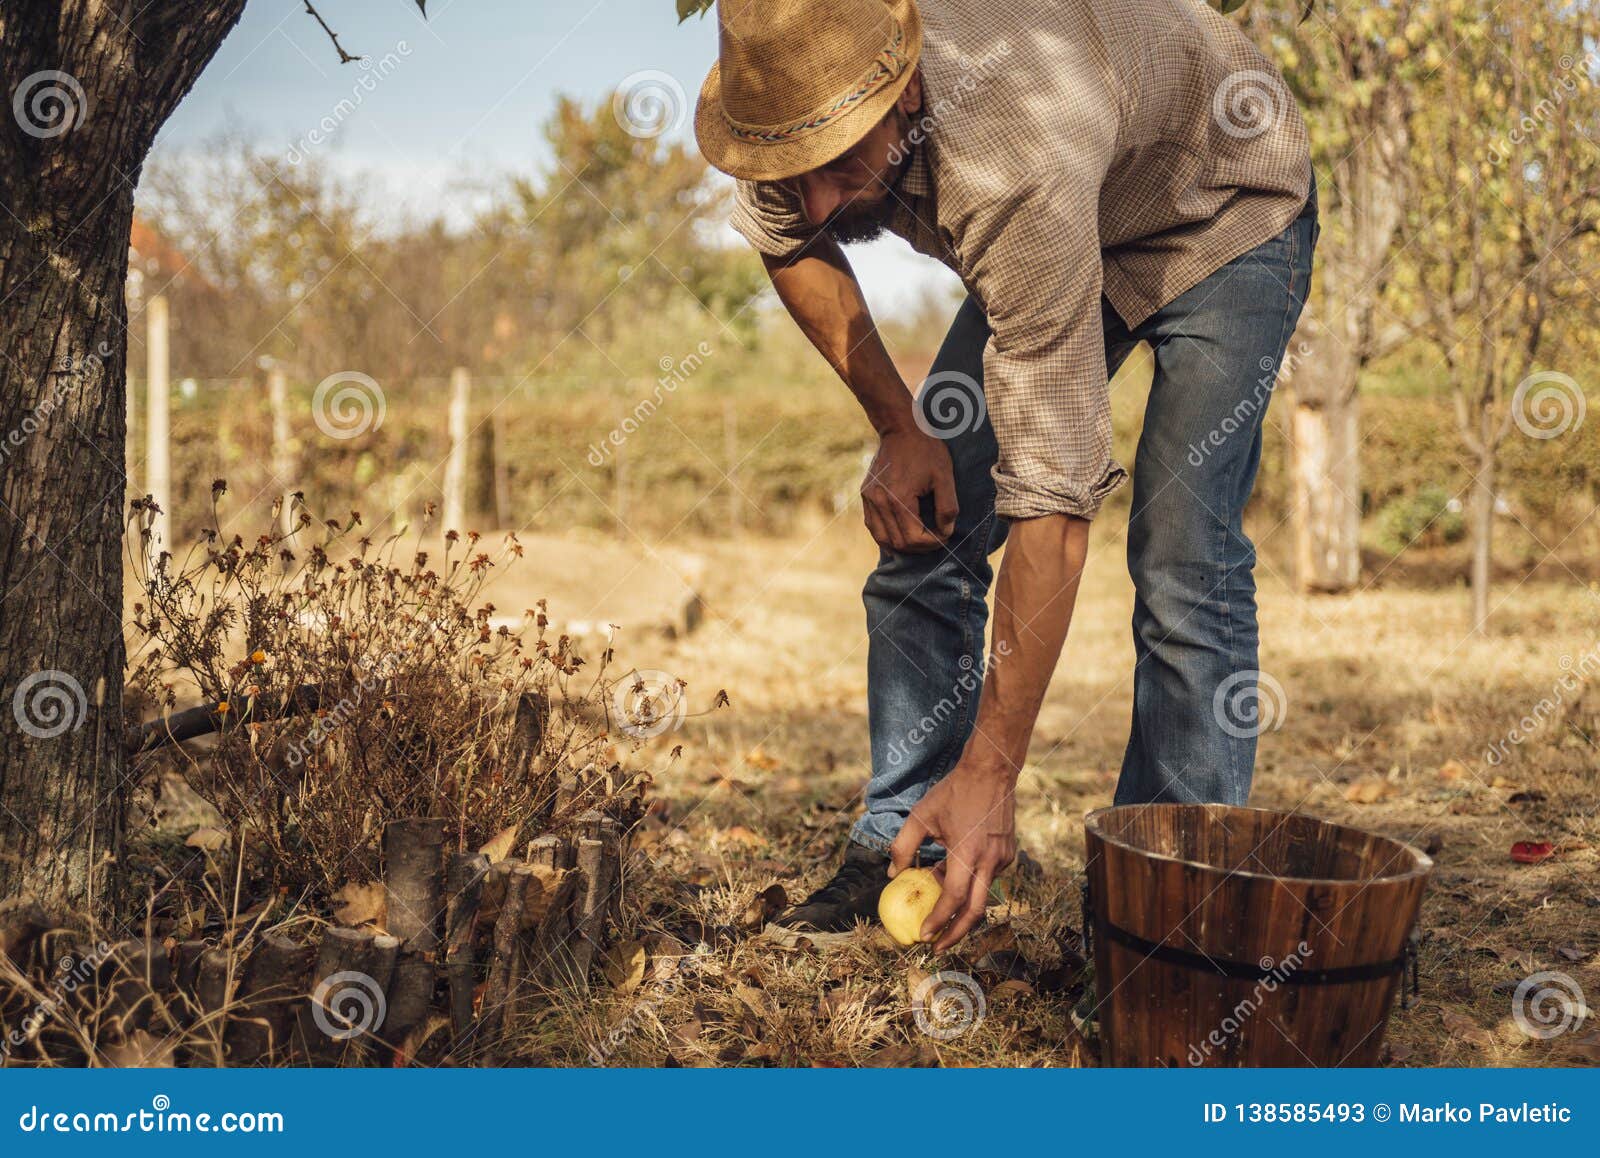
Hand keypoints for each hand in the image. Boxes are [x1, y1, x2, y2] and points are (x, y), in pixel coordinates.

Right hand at [861, 427, 956, 552]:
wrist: (901, 428)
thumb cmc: (926, 450)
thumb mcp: (944, 477)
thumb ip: (947, 508)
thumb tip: (945, 531)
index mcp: (898, 499)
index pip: (914, 538)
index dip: (932, 543)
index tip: (945, 535)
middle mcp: (879, 502)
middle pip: (899, 543)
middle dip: (920, 547)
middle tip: (935, 539)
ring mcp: (869, 499)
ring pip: (883, 539)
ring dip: (903, 546)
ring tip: (920, 540)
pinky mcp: (866, 495)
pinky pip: (873, 527)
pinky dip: (887, 536)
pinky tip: (901, 534)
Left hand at [887, 755, 1016, 950]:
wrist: (992, 771)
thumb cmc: (954, 792)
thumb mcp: (921, 816)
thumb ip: (904, 845)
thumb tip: (894, 872)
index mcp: (967, 853)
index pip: (954, 899)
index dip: (939, 921)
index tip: (923, 937)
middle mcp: (989, 861)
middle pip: (975, 912)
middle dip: (955, 934)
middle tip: (937, 947)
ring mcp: (1003, 859)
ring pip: (982, 896)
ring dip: (960, 906)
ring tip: (938, 902)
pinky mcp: (1008, 854)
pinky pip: (988, 879)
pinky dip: (970, 885)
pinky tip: (952, 875)